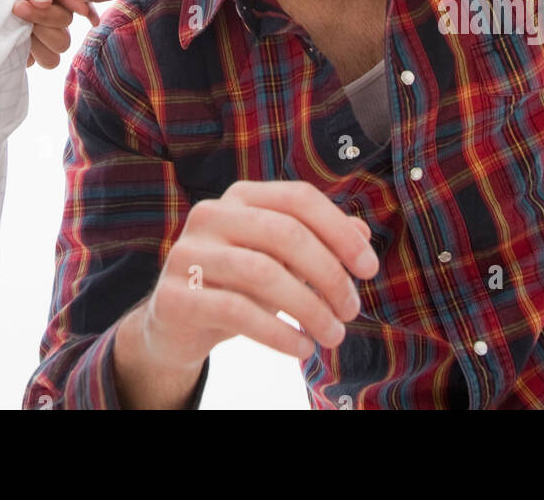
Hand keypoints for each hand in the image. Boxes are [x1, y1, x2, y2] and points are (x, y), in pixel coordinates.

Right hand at [131, 181, 379, 375]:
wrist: (176, 324)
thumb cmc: (238, 285)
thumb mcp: (279, 261)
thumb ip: (317, 242)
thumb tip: (362, 233)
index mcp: (240, 197)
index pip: (299, 198)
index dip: (340, 231)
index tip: (368, 269)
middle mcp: (210, 215)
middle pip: (285, 233)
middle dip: (329, 274)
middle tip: (352, 310)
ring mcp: (187, 254)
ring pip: (263, 273)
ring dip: (309, 308)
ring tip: (333, 334)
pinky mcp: (175, 296)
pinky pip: (237, 311)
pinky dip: (279, 333)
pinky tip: (302, 347)